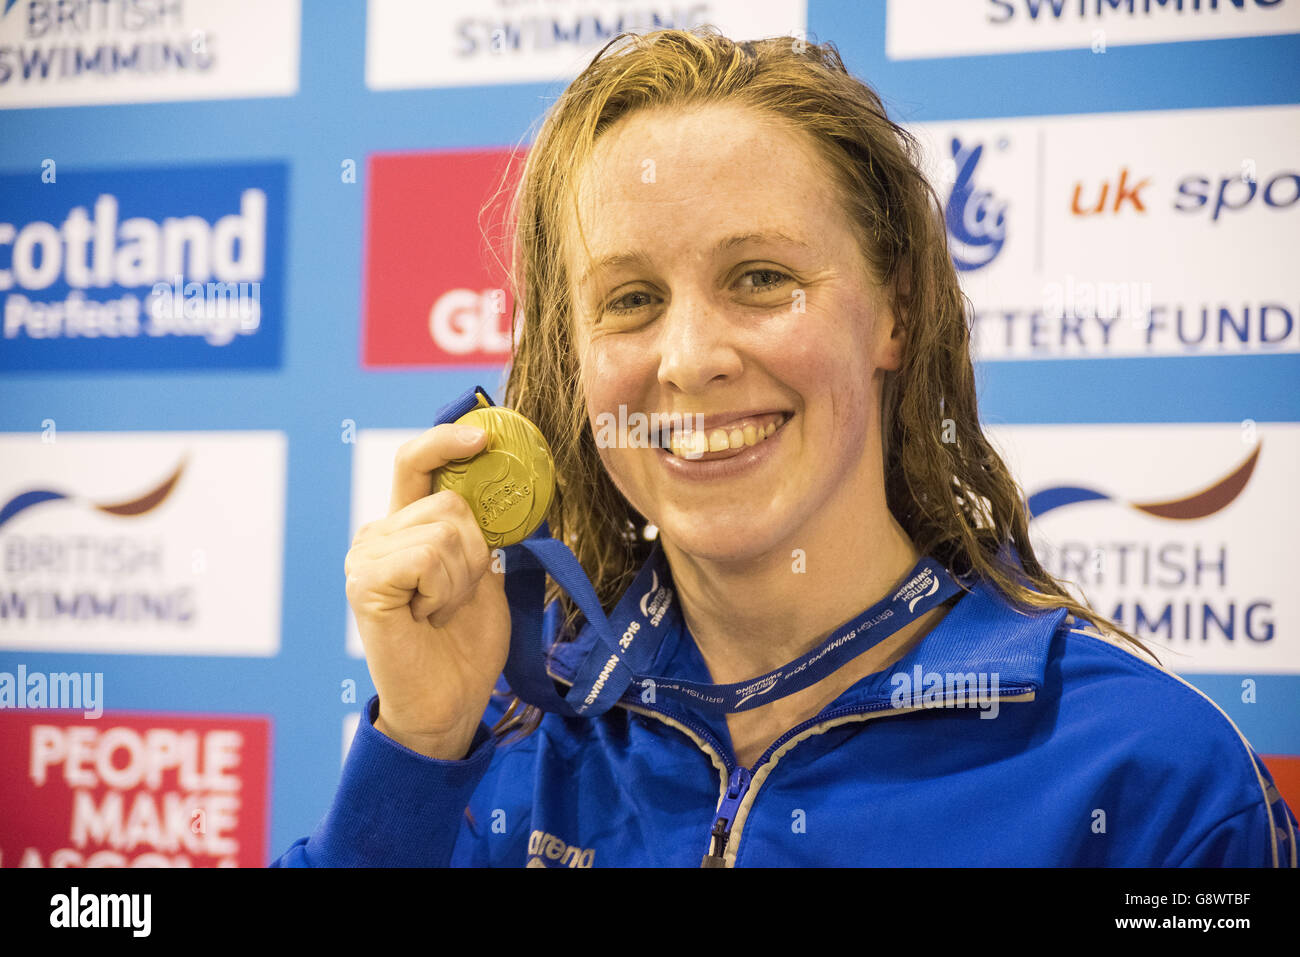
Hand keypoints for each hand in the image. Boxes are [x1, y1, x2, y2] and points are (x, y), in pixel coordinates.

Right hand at [344, 424, 510, 758]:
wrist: (450, 701)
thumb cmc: (465, 642)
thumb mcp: (484, 572)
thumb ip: (483, 529)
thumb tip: (506, 479)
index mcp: (403, 527)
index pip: (416, 462)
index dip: (447, 440)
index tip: (482, 436)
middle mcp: (377, 535)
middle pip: (449, 499)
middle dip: (476, 549)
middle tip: (458, 595)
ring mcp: (365, 557)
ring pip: (446, 527)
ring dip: (462, 575)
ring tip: (440, 609)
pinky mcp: (364, 581)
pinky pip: (428, 555)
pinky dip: (444, 589)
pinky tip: (425, 616)